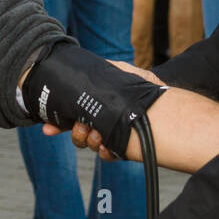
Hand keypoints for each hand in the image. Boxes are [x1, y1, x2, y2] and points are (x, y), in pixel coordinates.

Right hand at [41, 60, 163, 159]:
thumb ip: (108, 68)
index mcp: (99, 107)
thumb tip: (93, 64)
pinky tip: (107, 145)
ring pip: (87, 144)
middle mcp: (102, 123)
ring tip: (98, 133)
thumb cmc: (149, 89)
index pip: (74, 115)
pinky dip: (103, 151)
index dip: (59, 121)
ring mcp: (111, 137)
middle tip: (82, 127)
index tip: (49, 127)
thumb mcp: (126, 72)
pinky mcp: (121, 149)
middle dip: (74, 132)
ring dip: (88, 139)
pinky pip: (105, 155)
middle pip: (76, 133)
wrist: (169, 108)